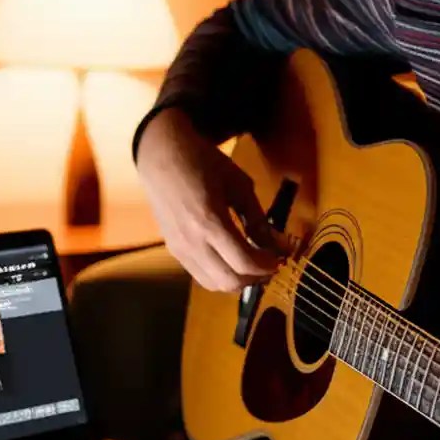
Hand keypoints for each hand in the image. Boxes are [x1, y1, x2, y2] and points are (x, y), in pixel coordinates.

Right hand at [136, 106, 286, 291]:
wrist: (160, 154)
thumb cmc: (203, 162)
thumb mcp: (239, 185)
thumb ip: (259, 219)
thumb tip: (280, 246)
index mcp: (210, 222)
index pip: (244, 263)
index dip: (267, 266)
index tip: (280, 258)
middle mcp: (192, 243)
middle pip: (228, 282)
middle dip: (254, 279)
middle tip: (268, 264)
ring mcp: (179, 249)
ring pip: (213, 284)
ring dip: (237, 281)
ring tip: (251, 264)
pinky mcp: (173, 250)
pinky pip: (200, 275)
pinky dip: (220, 275)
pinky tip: (230, 259)